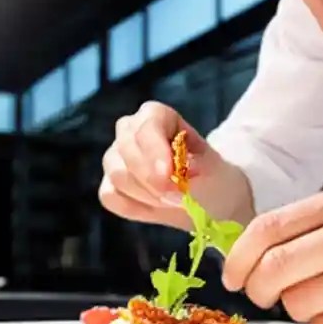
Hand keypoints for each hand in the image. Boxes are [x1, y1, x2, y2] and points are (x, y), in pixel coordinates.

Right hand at [99, 101, 254, 228]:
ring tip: (172, 200)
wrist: (206, 197)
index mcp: (157, 115)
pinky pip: (111, 196)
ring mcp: (115, 156)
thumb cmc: (211, 177)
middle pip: (126, 148)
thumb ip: (191, 172)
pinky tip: (154, 207)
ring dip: (147, 194)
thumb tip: (166, 178)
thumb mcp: (213, 171)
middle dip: (150, 177)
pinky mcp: (109, 183)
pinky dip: (134, 207)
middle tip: (178, 197)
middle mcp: (130, 130)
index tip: (169, 174)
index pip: (148, 125)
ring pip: (117, 174)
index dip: (155, 149)